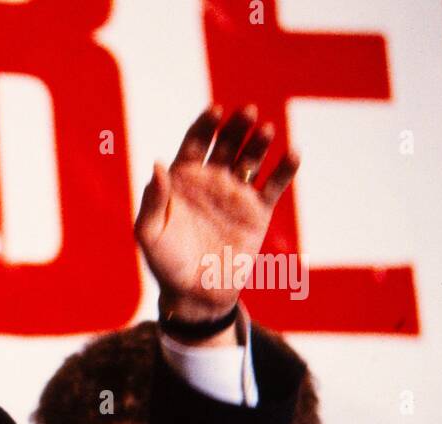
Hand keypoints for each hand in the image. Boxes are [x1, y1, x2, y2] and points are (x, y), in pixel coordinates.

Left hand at [135, 105, 299, 324]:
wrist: (194, 293)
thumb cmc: (165, 263)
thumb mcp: (149, 233)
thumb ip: (152, 200)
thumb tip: (158, 165)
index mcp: (183, 179)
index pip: (196, 142)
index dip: (204, 125)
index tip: (215, 111)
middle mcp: (211, 180)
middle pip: (227, 144)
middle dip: (236, 126)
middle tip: (247, 112)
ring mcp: (236, 193)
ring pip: (252, 158)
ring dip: (260, 141)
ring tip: (266, 130)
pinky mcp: (258, 211)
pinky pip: (274, 184)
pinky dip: (285, 168)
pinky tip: (292, 152)